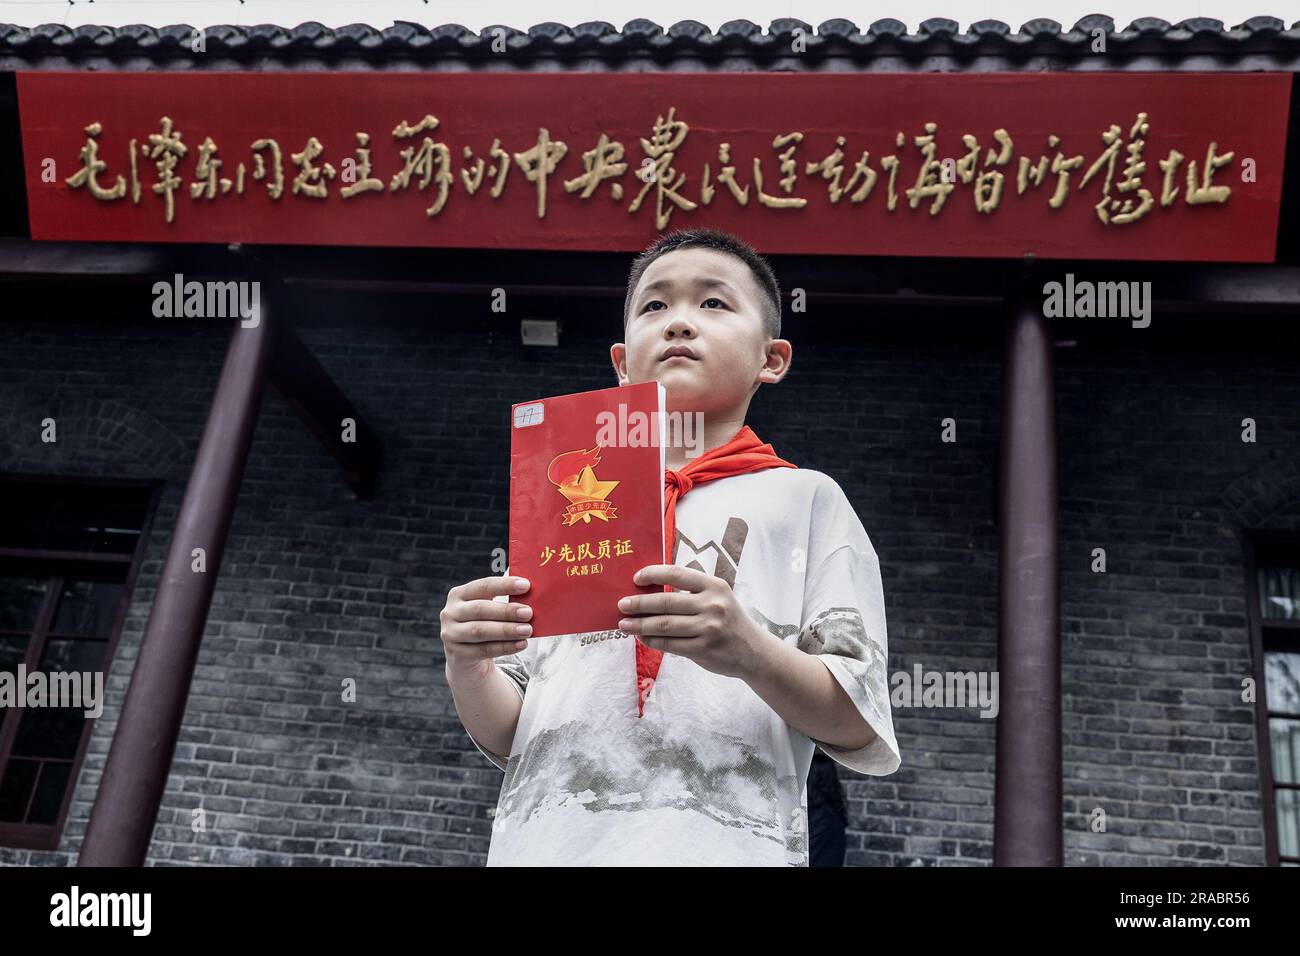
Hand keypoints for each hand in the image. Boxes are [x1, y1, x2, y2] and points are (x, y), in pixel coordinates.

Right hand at [439, 575, 533, 676]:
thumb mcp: (488, 610)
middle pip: (480, 609)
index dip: (504, 585)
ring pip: (480, 631)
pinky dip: (504, 647)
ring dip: (506, 630)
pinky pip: (483, 650)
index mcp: (458, 594)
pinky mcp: (456, 654)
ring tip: (527, 630)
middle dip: (506, 611)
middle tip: (528, 613)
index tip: (526, 585)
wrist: (465, 657)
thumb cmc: (483, 625)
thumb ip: (503, 599)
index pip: (483, 586)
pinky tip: (520, 644)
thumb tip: (532, 593)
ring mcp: (450, 634)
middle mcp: (450, 612)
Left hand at [616, 564, 770, 680]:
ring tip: (624, 624)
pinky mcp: (703, 650)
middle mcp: (713, 605)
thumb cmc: (728, 620)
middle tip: (622, 604)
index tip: (636, 578)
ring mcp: (708, 629)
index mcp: (715, 586)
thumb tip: (649, 591)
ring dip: (640, 625)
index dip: (654, 573)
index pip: (678, 574)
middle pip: (667, 602)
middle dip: (639, 604)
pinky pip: (670, 644)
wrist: (754, 652)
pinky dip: (652, 641)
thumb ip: (691, 592)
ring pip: (665, 625)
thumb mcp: (719, 597)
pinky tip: (642, 638)